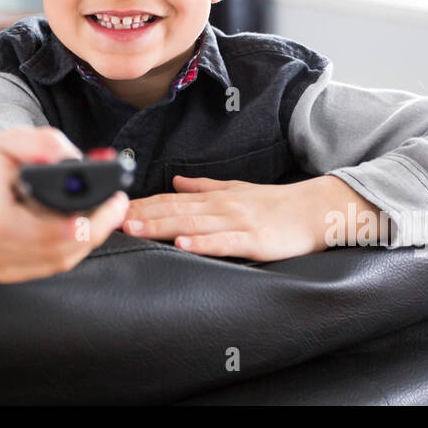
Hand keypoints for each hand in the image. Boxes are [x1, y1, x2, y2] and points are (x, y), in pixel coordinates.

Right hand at [0, 126, 129, 283]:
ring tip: (106, 213)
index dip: (82, 225)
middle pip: (54, 251)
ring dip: (86, 242)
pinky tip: (82, 230)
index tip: (111, 204)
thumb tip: (72, 159)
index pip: (40, 231)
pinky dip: (68, 250)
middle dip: (95, 229)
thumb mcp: (8, 139)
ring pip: (53, 263)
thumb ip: (41, 144)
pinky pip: (44, 267)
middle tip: (117, 205)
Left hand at [119, 174, 383, 261]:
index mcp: (215, 197)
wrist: (313, 210)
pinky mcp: (253, 240)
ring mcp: (236, 222)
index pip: (172, 199)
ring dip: (162, 225)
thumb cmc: (275, 204)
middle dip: (144, 214)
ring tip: (136, 228)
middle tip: (115, 218)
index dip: (144, 203)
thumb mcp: (237, 189)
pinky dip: (202, 242)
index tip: (118, 207)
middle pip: (175, 210)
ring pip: (192, 223)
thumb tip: (175, 182)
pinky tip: (182, 244)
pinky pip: (223, 242)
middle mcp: (221, 207)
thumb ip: (204, 187)